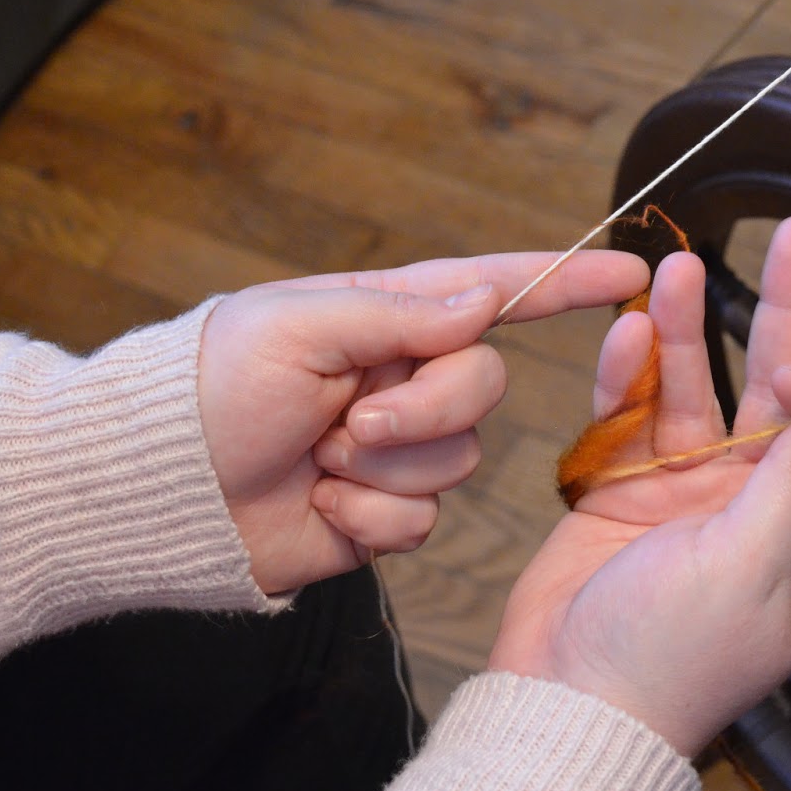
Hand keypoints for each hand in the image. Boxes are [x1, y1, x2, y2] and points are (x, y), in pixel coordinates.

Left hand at [197, 251, 648, 594]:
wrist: (160, 489)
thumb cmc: (209, 389)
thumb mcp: (298, 327)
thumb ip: (402, 315)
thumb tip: (487, 300)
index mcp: (389, 317)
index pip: (495, 291)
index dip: (563, 282)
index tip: (630, 272)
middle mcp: (406, 377)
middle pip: (487, 386)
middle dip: (425, 407)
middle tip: (351, 417)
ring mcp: (399, 448)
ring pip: (461, 459)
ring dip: (385, 465)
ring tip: (320, 458)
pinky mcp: (384, 511)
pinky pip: (424, 518)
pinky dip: (369, 514)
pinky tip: (320, 503)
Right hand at [488, 218, 790, 754]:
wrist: (566, 705)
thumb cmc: (667, 663)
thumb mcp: (752, 566)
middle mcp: (756, 506)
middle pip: (781, 392)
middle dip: (785, 312)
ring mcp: (687, 492)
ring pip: (700, 389)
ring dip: (691, 328)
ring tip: (676, 268)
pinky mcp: (623, 487)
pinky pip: (632, 415)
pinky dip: (628, 374)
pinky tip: (628, 329)